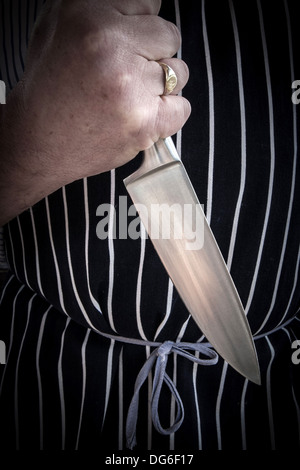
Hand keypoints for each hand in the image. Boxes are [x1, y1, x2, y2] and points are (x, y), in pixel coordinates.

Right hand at [0, 0, 189, 224]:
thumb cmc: (50, 85)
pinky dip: (170, 112)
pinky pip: (182, 109)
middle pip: (169, 37)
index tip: (132, 41)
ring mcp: (131, 89)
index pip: (149, 4)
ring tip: (131, 94)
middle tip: (128, 71)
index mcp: (91, 19)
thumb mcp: (60, 26)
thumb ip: (104, 7)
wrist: (40, 140)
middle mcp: (112, 50)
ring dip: (162, 83)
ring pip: (178, 72)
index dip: (141, 27)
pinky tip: (145, 113)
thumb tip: (147, 6)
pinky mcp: (144, 124)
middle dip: (153, 52)